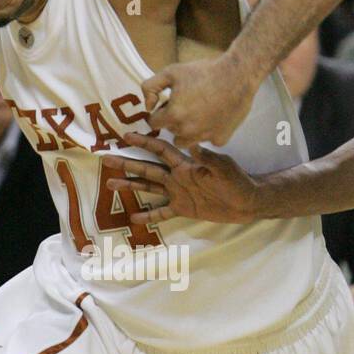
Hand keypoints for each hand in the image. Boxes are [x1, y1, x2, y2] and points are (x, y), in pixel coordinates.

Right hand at [107, 132, 260, 226]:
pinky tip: (134, 218)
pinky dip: (149, 216)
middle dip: (128, 163)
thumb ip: (208, 159)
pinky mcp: (183, 208)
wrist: (247, 202)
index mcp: (185, 165)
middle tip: (107, 158)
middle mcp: (177, 176)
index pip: (160, 150)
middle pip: (147, 167)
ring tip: (111, 183)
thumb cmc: (237, 181)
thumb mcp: (224, 169)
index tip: (126, 136)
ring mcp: (178, 193)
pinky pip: (162, 212)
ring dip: (131, 184)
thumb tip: (194, 145)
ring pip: (149, 187)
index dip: (144, 142)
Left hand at [142, 55, 254, 146]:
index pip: (153, 122)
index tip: (167, 104)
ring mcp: (205, 137)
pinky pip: (208, 140)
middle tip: (186, 104)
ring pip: (187, 141)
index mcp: (173, 115)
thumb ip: (150, 87)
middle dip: (174, 121)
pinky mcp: (220, 138)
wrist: (238, 75)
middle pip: (170, 132)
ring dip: (188, 131)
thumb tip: (148, 105)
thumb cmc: (204, 72)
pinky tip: (214, 117)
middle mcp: (187, 131)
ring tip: (197, 113)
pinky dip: (209, 132)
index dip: (159, 111)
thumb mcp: (171, 72)